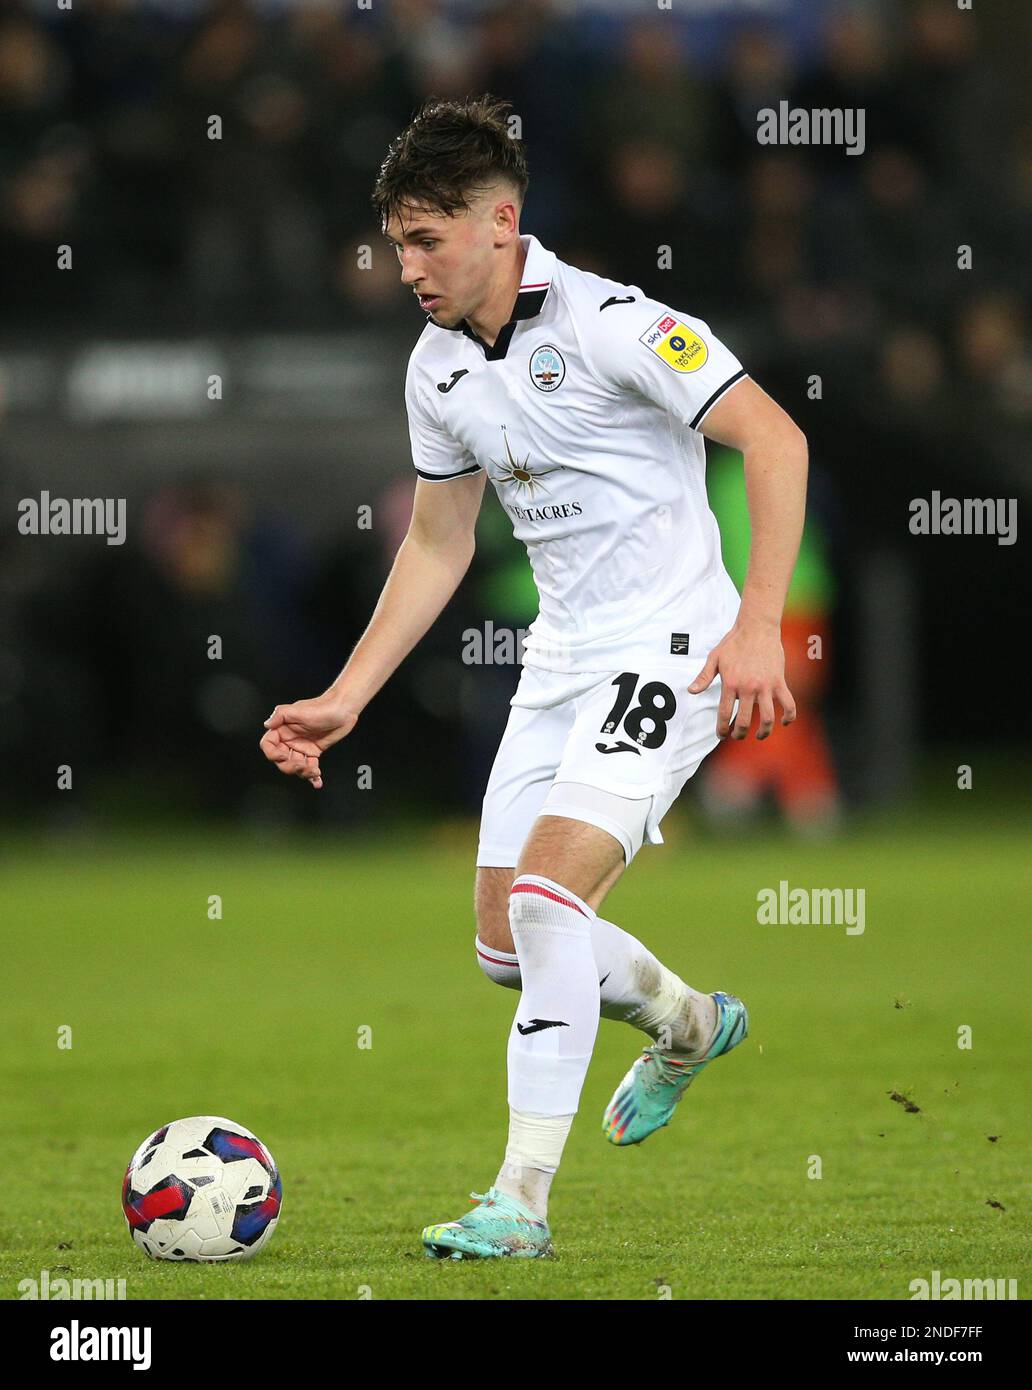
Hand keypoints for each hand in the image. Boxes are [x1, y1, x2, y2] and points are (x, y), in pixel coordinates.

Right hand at [259, 691, 358, 788]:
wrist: (343, 710)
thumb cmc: (322, 707)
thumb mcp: (298, 710)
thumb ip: (281, 715)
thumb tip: (267, 724)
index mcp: (283, 730)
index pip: (268, 745)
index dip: (272, 754)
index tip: (284, 755)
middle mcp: (290, 739)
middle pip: (281, 761)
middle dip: (290, 767)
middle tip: (303, 765)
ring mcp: (302, 747)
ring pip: (295, 767)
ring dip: (303, 773)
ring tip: (315, 771)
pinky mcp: (314, 752)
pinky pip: (309, 767)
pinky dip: (313, 777)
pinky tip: (317, 782)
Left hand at [688, 618, 796, 740]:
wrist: (757, 627)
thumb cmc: (734, 642)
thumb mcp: (714, 658)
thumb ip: (704, 677)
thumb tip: (691, 691)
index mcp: (730, 683)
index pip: (725, 714)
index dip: (722, 729)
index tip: (722, 735)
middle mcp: (748, 687)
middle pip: (744, 721)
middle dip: (739, 734)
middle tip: (738, 736)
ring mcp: (765, 686)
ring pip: (767, 718)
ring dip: (764, 732)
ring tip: (759, 735)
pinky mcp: (779, 682)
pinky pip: (788, 703)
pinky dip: (789, 716)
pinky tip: (785, 722)